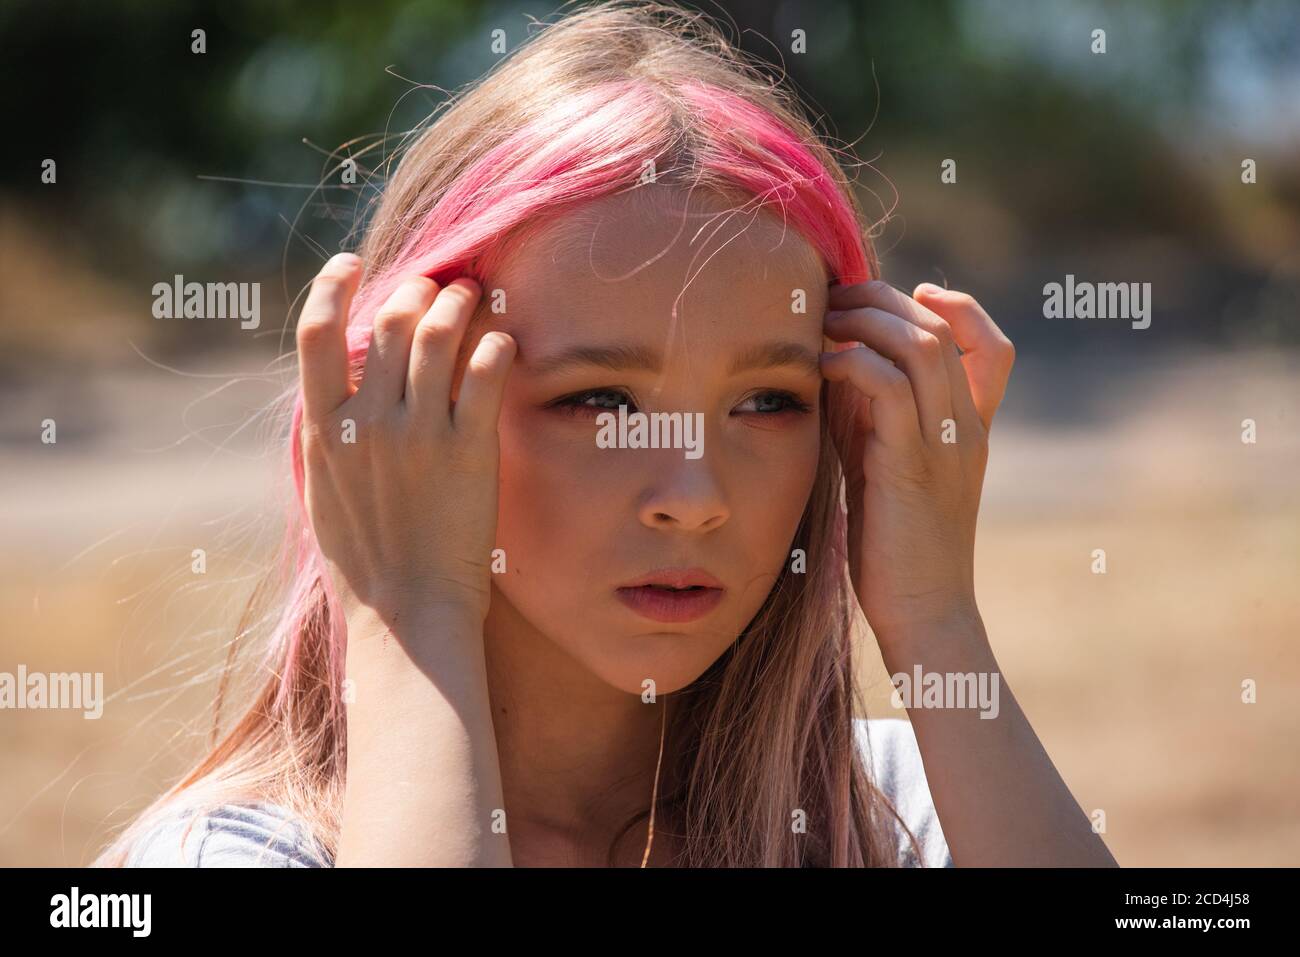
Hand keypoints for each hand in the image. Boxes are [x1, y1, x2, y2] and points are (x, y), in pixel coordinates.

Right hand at [295, 254, 515, 625]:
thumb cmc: (367, 562)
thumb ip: (328, 436)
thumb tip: (334, 391)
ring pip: (438, 335)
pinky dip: (495, 344)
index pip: (316, 333)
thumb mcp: (324, 494)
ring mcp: (418, 434)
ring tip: (473, 297)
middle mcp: (367, 422)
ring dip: (458, 303)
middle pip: (390, 321)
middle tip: (438, 285)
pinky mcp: (468, 451)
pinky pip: (486, 373)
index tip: (350, 264)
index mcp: (323, 430)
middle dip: (416, 289)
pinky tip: (503, 341)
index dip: (332, 286)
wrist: (407, 615)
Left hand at [819, 281, 1013, 644]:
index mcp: (973, 429)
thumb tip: (838, 366)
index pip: (993, 346)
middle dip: (884, 299)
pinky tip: (822, 366)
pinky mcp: (911, 465)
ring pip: (921, 345)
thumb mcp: (888, 467)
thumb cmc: (898, 548)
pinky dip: (852, 362)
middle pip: (942, 328)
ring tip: (825, 321)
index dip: (957, 307)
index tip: (908, 294)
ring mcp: (946, 444)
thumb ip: (874, 418)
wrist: (924, 615)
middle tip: (835, 298)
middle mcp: (968, 428)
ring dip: (866, 320)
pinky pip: (888, 387)